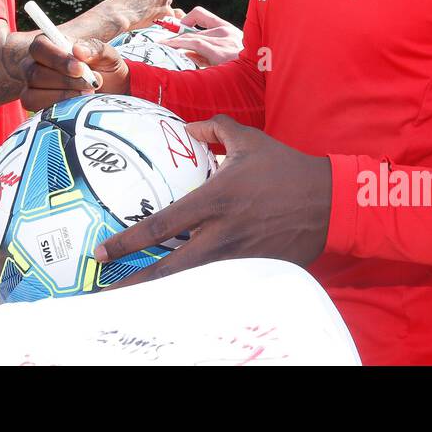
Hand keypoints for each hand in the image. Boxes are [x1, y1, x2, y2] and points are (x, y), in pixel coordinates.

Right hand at [21, 34, 128, 110]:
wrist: (111, 91)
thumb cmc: (105, 68)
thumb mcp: (107, 55)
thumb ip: (95, 49)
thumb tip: (78, 50)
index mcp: (48, 44)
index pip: (40, 47)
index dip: (57, 59)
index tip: (80, 69)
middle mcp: (34, 64)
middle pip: (35, 73)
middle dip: (65, 81)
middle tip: (90, 84)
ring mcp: (32, 87)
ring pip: (33, 94)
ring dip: (62, 96)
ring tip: (87, 94)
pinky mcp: (36, 105)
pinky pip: (38, 109)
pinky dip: (59, 109)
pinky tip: (77, 105)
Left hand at [94, 115, 330, 287]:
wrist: (330, 202)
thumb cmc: (286, 168)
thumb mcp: (250, 140)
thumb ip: (215, 129)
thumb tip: (189, 129)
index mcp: (214, 199)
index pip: (162, 225)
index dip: (128, 242)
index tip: (102, 253)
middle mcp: (222, 232)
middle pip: (170, 267)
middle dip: (136, 283)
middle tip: (107, 294)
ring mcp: (239, 255)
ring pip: (193, 280)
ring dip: (164, 292)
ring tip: (136, 302)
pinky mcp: (256, 268)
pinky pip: (221, 281)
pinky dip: (199, 290)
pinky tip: (181, 298)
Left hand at [164, 6, 242, 66]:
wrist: (263, 79)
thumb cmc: (245, 72)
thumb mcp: (225, 59)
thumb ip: (205, 55)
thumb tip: (185, 52)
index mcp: (228, 30)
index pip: (201, 14)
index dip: (183, 18)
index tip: (171, 26)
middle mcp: (226, 31)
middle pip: (193, 28)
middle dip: (174, 34)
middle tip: (159, 42)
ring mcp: (224, 40)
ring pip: (192, 36)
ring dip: (173, 41)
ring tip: (160, 45)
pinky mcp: (221, 51)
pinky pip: (195, 44)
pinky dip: (179, 44)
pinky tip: (168, 47)